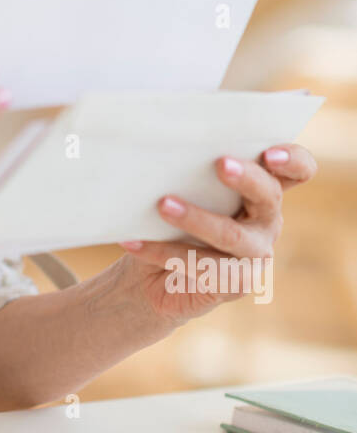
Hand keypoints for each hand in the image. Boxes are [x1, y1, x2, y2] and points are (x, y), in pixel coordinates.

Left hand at [118, 144, 316, 322]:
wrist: (152, 275)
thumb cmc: (170, 217)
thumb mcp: (182, 189)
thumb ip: (190, 170)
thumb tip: (166, 148)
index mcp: (262, 188)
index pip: (298, 169)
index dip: (293, 160)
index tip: (271, 152)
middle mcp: (267, 220)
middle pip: (269, 195)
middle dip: (246, 178)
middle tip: (220, 164)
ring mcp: (256, 254)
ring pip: (232, 235)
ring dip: (195, 218)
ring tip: (162, 206)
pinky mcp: (237, 284)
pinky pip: (203, 267)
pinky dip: (164, 252)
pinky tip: (135, 242)